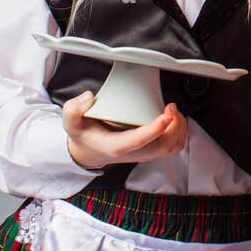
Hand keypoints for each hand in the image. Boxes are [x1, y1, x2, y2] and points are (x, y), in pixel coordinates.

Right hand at [61, 91, 187, 168]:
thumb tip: (88, 97)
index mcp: (115, 146)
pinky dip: (179, 133)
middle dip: (174, 127)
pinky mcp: (151, 150)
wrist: (88, 152)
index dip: (154, 129)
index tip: (165, 115)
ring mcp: (144, 153)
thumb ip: (73, 110)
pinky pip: (173, 146)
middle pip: (163, 147)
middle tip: (170, 106)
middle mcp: (134, 153)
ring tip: (173, 111)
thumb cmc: (84, 136)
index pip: (138, 141)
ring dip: (179, 129)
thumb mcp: (71, 123)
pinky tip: (173, 118)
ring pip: (172, 148)